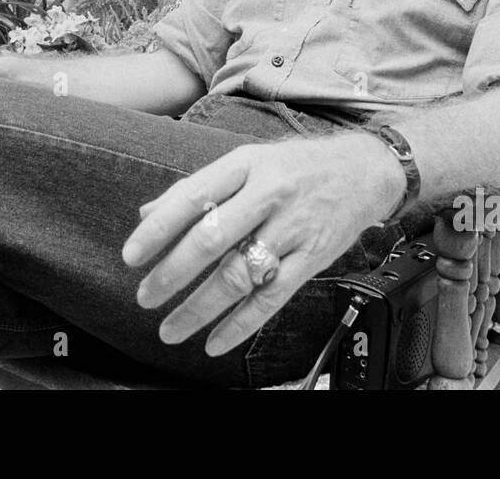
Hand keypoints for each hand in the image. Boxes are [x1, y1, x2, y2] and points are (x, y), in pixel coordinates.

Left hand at [121, 131, 403, 356]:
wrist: (367, 170)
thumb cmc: (299, 165)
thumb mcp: (250, 161)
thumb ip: (200, 187)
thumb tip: (149, 213)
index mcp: (247, 164)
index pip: (193, 196)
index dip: (159, 229)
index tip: (132, 255)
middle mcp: (270, 194)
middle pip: (213, 238)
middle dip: (173, 273)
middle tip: (146, 296)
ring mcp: (294, 228)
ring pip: (239, 274)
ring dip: (200, 307)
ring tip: (171, 328)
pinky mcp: (313, 258)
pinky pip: (272, 297)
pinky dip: (241, 324)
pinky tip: (215, 340)